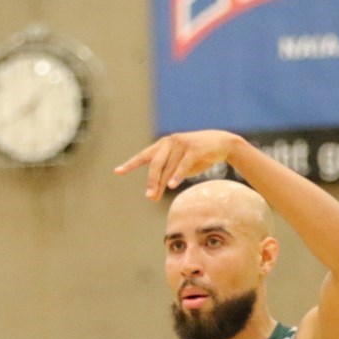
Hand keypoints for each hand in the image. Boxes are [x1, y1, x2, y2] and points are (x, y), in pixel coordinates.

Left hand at [116, 130, 241, 199]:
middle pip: (155, 164)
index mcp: (163, 145)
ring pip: (169, 167)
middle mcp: (170, 142)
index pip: (144, 156)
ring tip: (156, 196)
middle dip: (151, 181)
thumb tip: (153, 192)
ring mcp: (182, 144)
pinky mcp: (194, 149)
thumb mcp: (179, 164)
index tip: (117, 172)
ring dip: (162, 183)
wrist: (221, 143)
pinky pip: (183, 164)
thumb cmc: (197, 155)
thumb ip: (166, 173)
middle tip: (148, 197)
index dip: (130, 164)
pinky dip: (177, 175)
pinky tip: (172, 185)